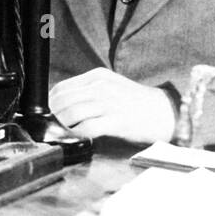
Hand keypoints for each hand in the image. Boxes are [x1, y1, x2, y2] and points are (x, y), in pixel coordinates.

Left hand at [49, 68, 174, 144]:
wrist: (166, 111)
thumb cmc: (137, 102)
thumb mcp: (112, 86)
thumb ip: (89, 92)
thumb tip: (63, 105)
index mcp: (98, 76)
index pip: (61, 88)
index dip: (50, 103)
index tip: (48, 115)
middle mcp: (101, 86)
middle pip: (63, 101)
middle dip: (53, 116)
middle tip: (51, 128)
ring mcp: (109, 103)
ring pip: (72, 113)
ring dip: (62, 126)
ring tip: (62, 134)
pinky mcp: (117, 120)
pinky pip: (87, 128)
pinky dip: (77, 135)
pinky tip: (76, 139)